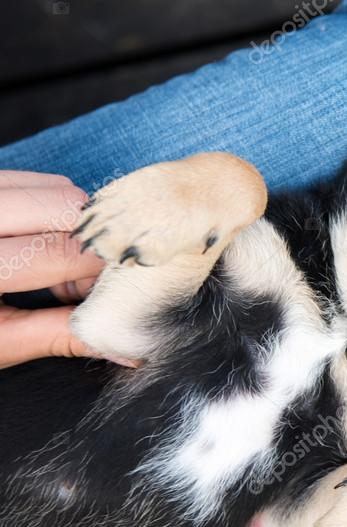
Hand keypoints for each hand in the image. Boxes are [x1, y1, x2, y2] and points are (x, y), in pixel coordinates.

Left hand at [0, 170, 107, 367]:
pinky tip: (40, 241)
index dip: (100, 271)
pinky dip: (56, 210)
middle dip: (91, 242)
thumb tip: (126, 345)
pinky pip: (41, 182)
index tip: (110, 292)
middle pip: (67, 206)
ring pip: (59, 188)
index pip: (61, 251)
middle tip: (82, 279)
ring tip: (55, 262)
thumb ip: (60, 335)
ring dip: (76, 225)